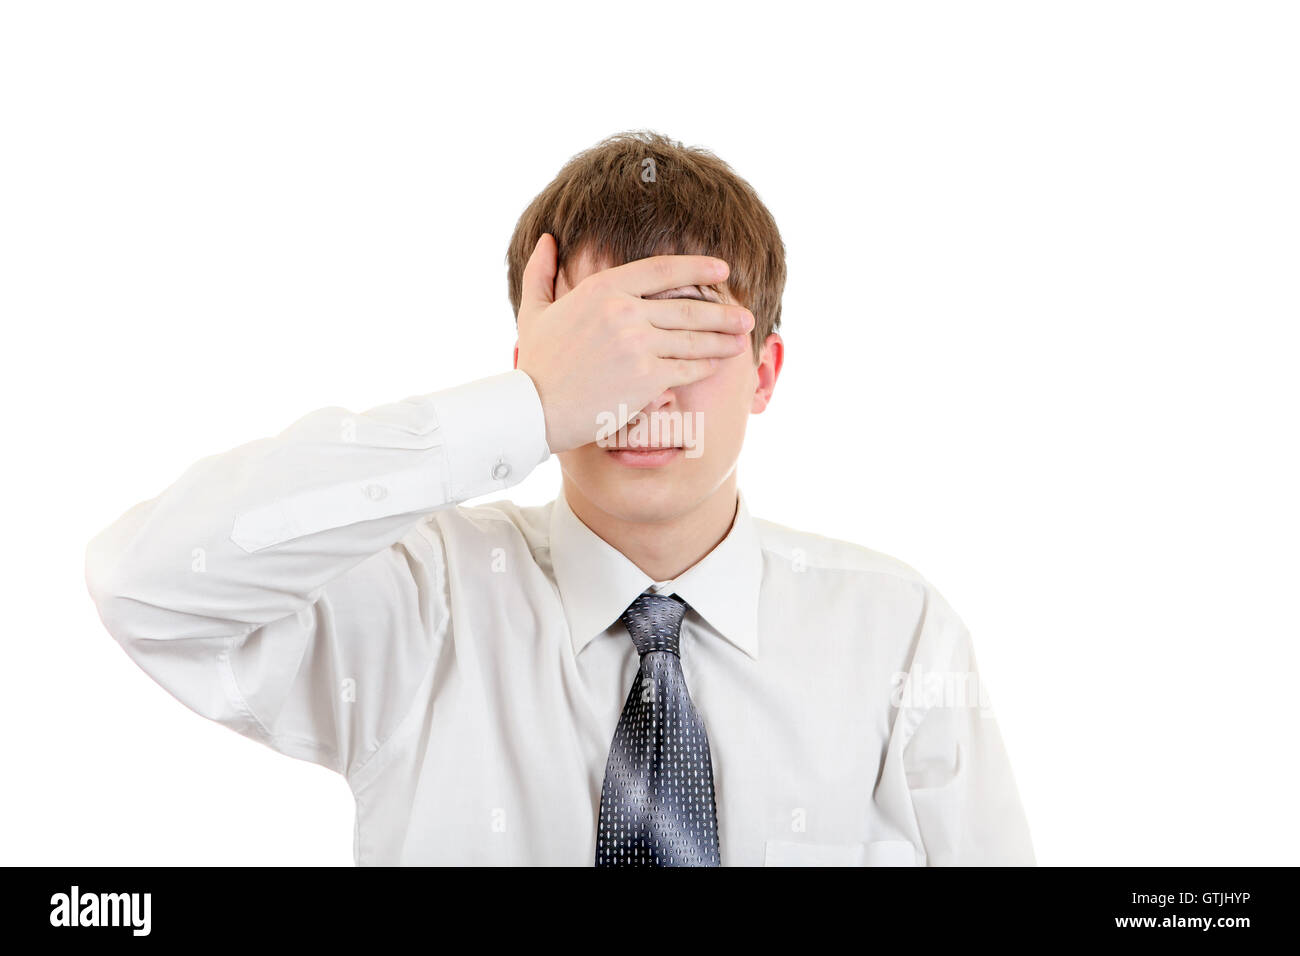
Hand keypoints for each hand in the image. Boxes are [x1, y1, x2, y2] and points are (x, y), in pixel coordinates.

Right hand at [515, 233, 754, 452]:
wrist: (534, 410)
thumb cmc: (535, 363)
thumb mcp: (533, 310)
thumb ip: (541, 271)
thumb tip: (547, 239)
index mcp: (602, 289)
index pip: (663, 270)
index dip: (699, 268)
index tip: (723, 271)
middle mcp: (625, 312)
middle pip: (688, 308)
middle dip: (723, 312)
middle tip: (745, 315)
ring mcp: (639, 346)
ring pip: (694, 339)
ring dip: (723, 340)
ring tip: (741, 340)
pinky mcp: (647, 378)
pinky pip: (688, 369)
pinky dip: (706, 366)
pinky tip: (716, 365)